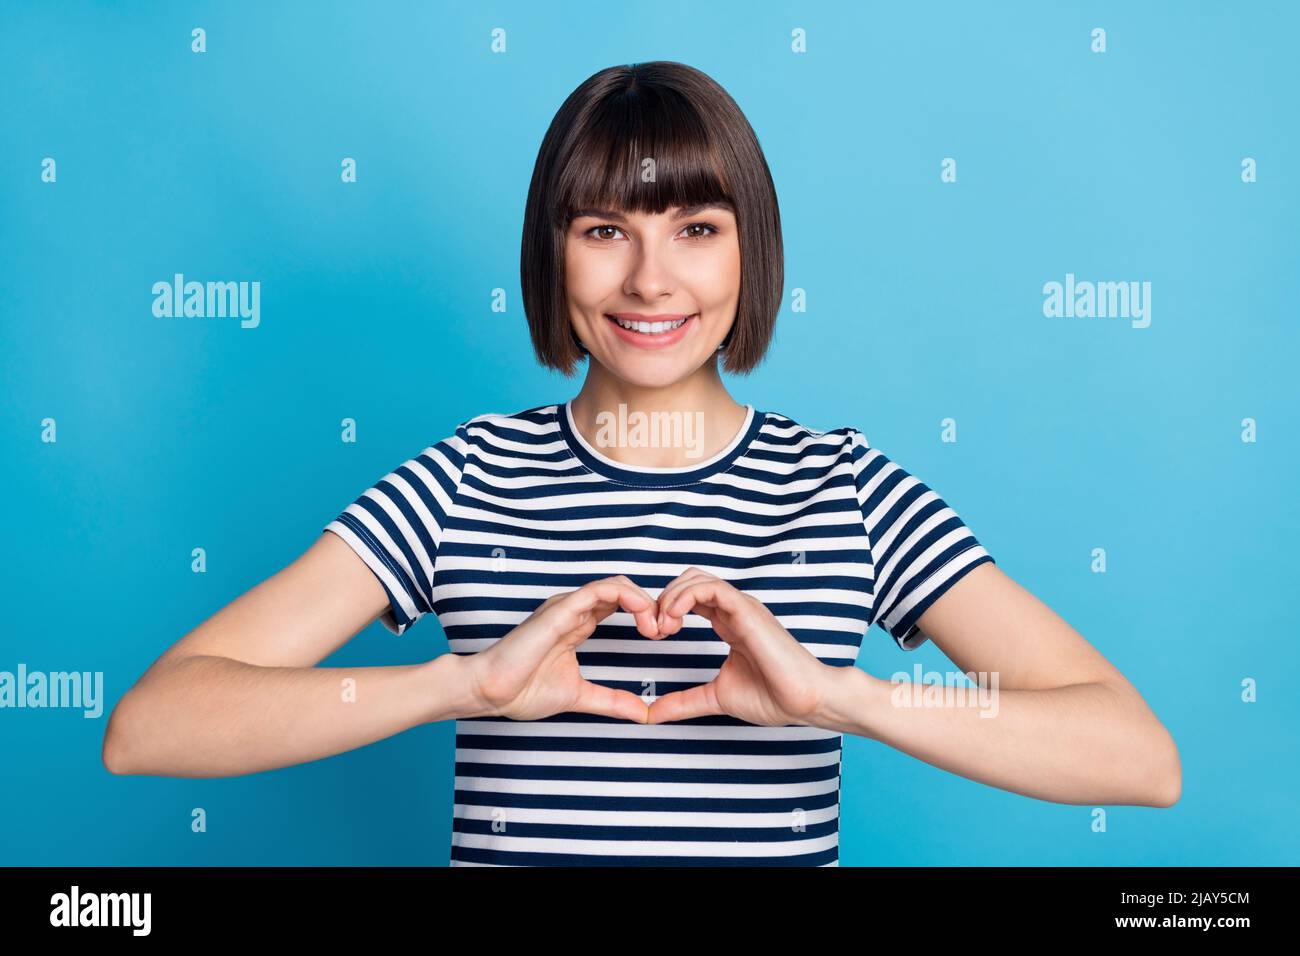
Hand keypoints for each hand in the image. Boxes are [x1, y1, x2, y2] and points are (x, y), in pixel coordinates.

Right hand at [467, 575, 659, 722]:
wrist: (489, 692)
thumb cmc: (522, 691)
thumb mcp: (580, 696)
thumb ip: (612, 701)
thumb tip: (643, 712)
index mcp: (577, 624)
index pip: (619, 603)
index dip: (646, 614)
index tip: (661, 637)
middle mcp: (573, 610)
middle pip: (623, 589)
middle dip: (651, 606)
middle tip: (665, 632)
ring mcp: (566, 606)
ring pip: (616, 584)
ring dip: (644, 601)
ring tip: (656, 627)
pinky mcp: (560, 609)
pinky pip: (600, 590)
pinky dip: (628, 598)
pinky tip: (643, 619)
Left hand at [646, 568, 833, 726]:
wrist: (806, 701)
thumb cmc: (772, 697)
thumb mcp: (715, 697)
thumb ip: (684, 701)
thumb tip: (653, 714)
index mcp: (729, 623)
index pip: (691, 597)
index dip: (666, 609)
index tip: (654, 635)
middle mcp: (734, 609)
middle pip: (689, 580)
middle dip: (663, 599)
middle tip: (654, 630)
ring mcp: (742, 607)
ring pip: (697, 578)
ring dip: (670, 597)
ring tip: (663, 627)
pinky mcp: (748, 611)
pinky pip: (711, 588)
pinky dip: (684, 598)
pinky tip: (674, 621)